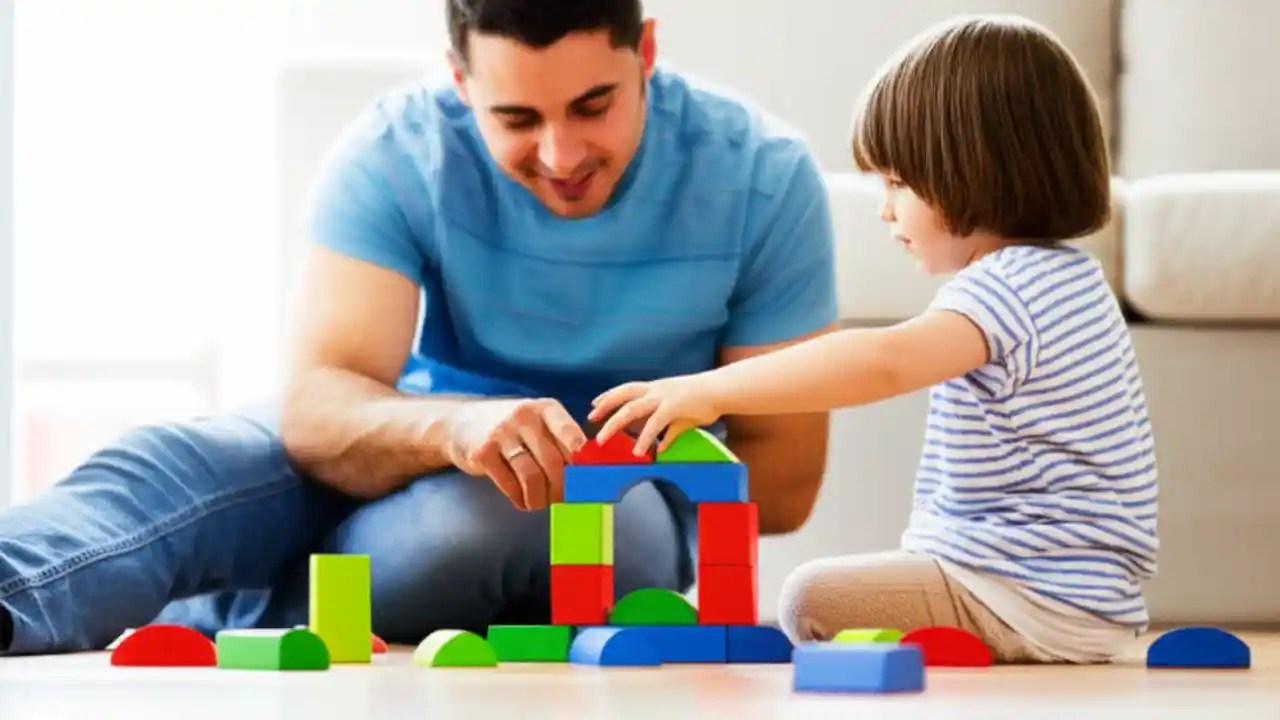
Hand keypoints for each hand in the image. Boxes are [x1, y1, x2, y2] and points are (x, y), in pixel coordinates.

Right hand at [443, 398, 585, 510]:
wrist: (460, 422)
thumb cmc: (512, 428)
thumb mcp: (537, 422)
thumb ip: (562, 440)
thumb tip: (593, 474)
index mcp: (545, 408)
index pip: (572, 436)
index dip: (583, 464)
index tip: (587, 482)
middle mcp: (524, 416)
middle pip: (554, 462)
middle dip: (562, 489)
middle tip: (562, 501)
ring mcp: (501, 434)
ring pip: (532, 477)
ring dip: (541, 498)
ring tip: (542, 503)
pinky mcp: (482, 454)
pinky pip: (510, 485)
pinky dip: (521, 499)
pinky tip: (523, 500)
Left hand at [588, 374, 722, 455]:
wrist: (721, 390)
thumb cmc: (704, 400)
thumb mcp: (681, 415)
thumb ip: (668, 432)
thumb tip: (660, 449)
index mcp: (656, 388)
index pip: (627, 389)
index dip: (610, 396)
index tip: (594, 405)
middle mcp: (655, 390)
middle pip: (623, 396)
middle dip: (605, 407)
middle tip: (592, 419)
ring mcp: (663, 397)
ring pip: (631, 409)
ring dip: (614, 424)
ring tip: (603, 439)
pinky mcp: (673, 407)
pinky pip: (653, 424)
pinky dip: (644, 438)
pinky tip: (639, 451)